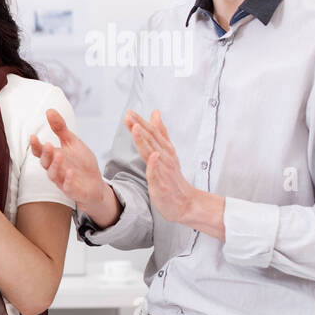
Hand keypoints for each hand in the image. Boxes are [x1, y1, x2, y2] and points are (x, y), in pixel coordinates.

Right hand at [30, 108, 117, 224]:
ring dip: (55, 165)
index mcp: (53, 157)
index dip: (35, 146)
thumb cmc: (81, 163)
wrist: (94, 184)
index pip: (40, 152)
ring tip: (59, 155)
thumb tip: (49, 110)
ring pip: (53, 175)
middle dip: (45, 154)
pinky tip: (71, 172)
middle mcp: (55, 169)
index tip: (33, 136)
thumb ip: (60, 129)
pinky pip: (68, 186)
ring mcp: (62, 181)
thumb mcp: (72, 142)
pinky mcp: (72, 190)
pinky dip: (68, 180)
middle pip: (45, 163)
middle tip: (47, 144)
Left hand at [126, 109, 193, 224]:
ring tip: (136, 128)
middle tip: (129, 115)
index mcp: (165, 150)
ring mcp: (164, 170)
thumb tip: (155, 113)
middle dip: (140, 126)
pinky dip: (155, 164)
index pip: (152, 133)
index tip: (129, 112)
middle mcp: (165, 157)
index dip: (141, 122)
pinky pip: (158, 173)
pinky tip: (153, 156)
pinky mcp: (162, 184)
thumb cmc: (172, 177)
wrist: (185, 202)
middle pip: (151, 139)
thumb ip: (160, 132)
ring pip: (153, 152)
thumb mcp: (167, 151)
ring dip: (144, 140)